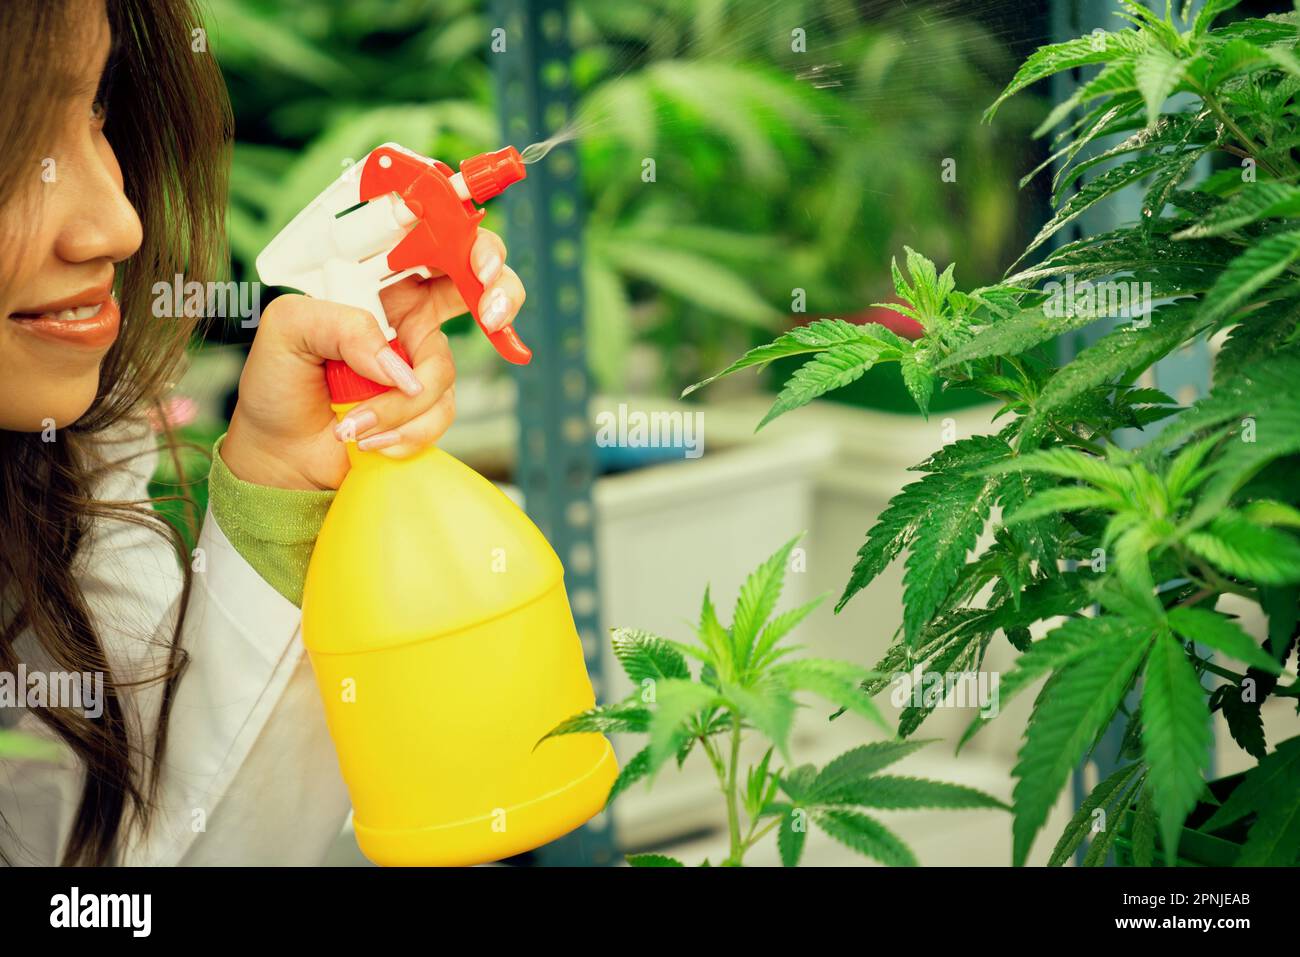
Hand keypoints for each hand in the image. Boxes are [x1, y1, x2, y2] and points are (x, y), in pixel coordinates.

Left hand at [221, 228, 524, 489]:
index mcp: (379, 280)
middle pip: (482, 288)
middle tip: (494, 317)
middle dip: (500, 296)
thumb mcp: (290, 330)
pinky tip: (369, 438)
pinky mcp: (428, 405)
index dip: (471, 247)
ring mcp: (422, 361)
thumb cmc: (278, 383)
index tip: (480, 269)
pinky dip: (405, 431)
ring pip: (446, 371)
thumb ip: (344, 327)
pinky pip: (441, 413)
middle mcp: (409, 315)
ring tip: (354, 424)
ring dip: (401, 405)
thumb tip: (399, 367)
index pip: (436, 244)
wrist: (279, 453)